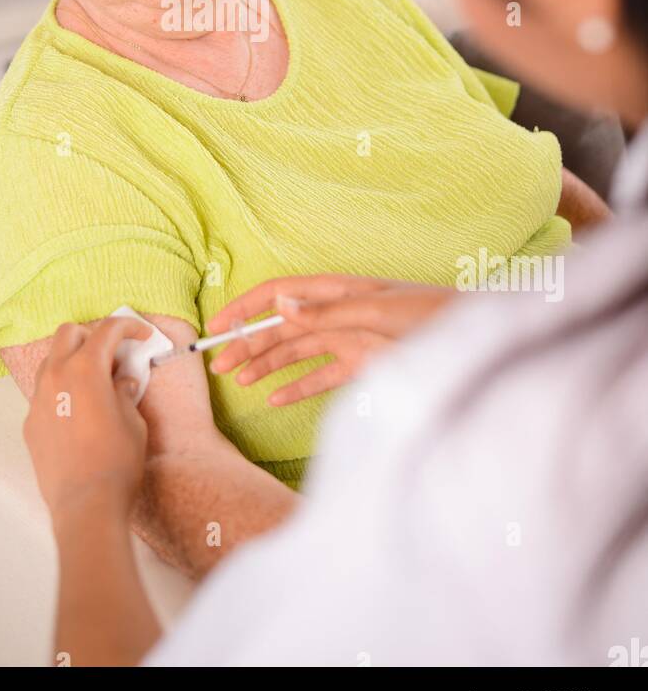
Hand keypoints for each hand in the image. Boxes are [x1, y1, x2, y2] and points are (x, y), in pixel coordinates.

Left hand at [23, 317, 151, 524]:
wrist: (86, 505)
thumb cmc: (115, 463)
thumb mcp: (133, 422)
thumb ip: (125, 392)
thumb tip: (122, 382)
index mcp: (85, 369)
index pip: (107, 331)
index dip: (128, 327)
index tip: (140, 335)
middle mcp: (56, 377)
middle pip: (69, 334)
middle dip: (92, 335)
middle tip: (113, 354)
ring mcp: (38, 399)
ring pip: (51, 361)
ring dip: (73, 359)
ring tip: (95, 381)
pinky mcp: (31, 423)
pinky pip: (44, 392)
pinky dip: (62, 389)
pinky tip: (79, 411)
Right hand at [208, 274, 456, 404]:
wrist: (473, 336)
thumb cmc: (430, 313)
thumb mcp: (377, 311)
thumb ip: (327, 311)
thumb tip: (279, 304)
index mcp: (336, 290)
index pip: (278, 293)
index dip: (244, 307)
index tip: (216, 326)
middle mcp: (336, 313)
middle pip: (281, 328)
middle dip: (248, 344)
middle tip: (219, 366)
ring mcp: (349, 340)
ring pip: (296, 354)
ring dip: (267, 366)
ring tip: (240, 383)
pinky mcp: (363, 365)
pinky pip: (322, 378)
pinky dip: (298, 388)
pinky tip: (276, 400)